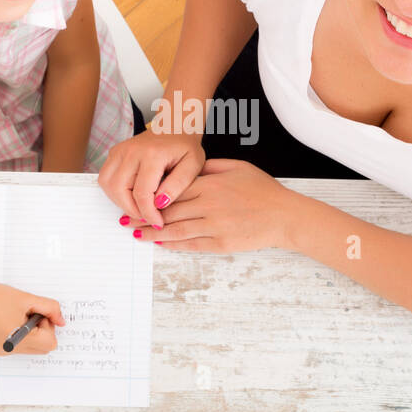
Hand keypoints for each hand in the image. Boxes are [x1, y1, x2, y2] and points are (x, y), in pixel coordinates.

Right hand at [0, 278, 66, 355]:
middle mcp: (10, 350)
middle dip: (42, 330)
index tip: (36, 312)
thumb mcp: (27, 298)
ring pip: (33, 347)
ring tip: (17, 315)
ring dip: (33, 331)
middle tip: (29, 313)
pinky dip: (23, 333)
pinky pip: (21, 344)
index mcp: (17, 341)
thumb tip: (62, 321)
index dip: (48, 325)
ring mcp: (4, 350)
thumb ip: (50, 308)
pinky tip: (10, 318)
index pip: (50, 342)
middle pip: (44, 348)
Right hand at [98, 129, 205, 227]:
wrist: (175, 125)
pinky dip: (114, 191)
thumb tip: (160, 203)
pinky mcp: (114, 152)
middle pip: (119, 190)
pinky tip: (131, 195)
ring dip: (120, 202)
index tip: (158, 222)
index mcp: (152, 154)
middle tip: (148, 217)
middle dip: (132, 210)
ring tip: (139, 207)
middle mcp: (132, 151)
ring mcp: (120, 150)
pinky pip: (105, 178)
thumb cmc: (185, 145)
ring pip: (107, 185)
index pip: (142, 193)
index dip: (149, 214)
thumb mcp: (193, 165)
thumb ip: (177, 185)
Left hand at [127, 158, 295, 252]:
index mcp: (209, 184)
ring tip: (135, 235)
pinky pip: (190, 244)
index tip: (137, 199)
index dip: (151, 195)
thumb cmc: (263, 190)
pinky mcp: (220, 243)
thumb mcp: (237, 167)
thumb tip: (189, 167)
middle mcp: (207, 205)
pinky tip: (160, 243)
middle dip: (144, 216)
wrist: (284, 216)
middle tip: (126, 220)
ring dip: (152, 233)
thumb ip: (211, 167)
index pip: (172, 190)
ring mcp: (213, 226)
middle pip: (168, 211)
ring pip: (174, 230)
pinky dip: (173, 244)